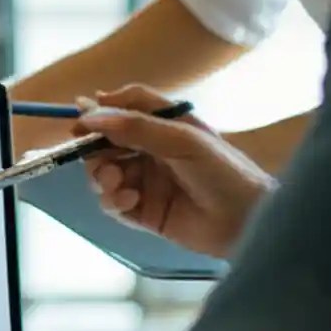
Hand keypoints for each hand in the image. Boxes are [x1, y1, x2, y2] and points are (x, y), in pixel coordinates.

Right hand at [72, 85, 276, 257]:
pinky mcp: (143, 212)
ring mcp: (147, 182)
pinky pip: (113, 203)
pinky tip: (130, 202)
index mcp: (167, 125)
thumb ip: (135, 126)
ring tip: (116, 182)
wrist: (249, 223)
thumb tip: (90, 110)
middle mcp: (153, 151)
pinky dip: (113, 201)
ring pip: (104, 173)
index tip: (81, 118)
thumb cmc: (224, 172)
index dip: (103, 110)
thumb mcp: (181, 140)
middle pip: (107, 142)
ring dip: (102, 176)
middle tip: (94, 157)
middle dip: (96, 149)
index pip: (127, 107)